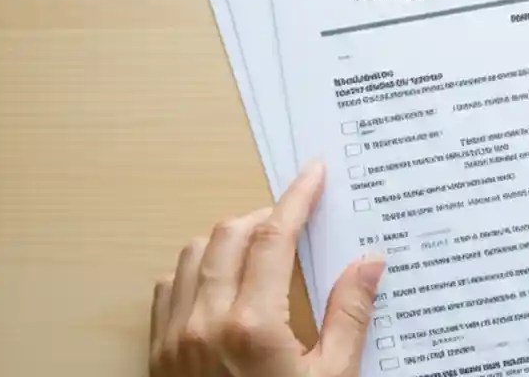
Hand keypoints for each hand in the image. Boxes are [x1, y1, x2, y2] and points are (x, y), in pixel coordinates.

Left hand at [149, 161, 385, 376]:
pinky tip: (223, 284)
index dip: (297, 197)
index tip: (314, 173)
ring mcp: (174, 338)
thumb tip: (371, 261)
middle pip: (229, 233)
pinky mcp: (157, 355)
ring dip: (227, 240)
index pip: (273, 236)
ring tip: (262, 250)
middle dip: (265, 215)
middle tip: (297, 220)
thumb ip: (350, 315)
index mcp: (252, 324)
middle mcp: (204, 321)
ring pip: (193, 254)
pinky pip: (167, 288)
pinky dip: (195, 271)